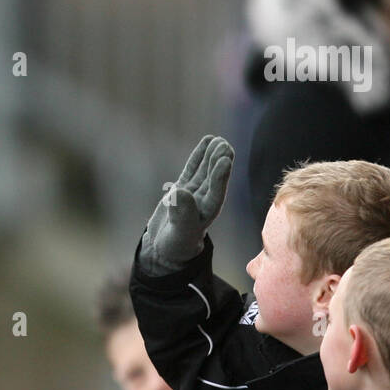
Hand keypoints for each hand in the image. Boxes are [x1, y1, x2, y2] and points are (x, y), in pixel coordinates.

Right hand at [138, 135, 233, 274]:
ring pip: (204, 171)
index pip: (215, 192)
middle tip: (224, 145)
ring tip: (219, 140)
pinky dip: (198, 157)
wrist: (165, 249)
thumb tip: (180, 192)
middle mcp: (203, 201)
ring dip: (211, 156)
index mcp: (206, 213)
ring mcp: (194, 194)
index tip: (224, 160)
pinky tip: (206, 142)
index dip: (220, 176)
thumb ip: (181, 216)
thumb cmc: (174, 246)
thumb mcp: (178, 234)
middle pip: (212, 178)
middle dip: (218, 161)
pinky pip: (192, 170)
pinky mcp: (182, 189)